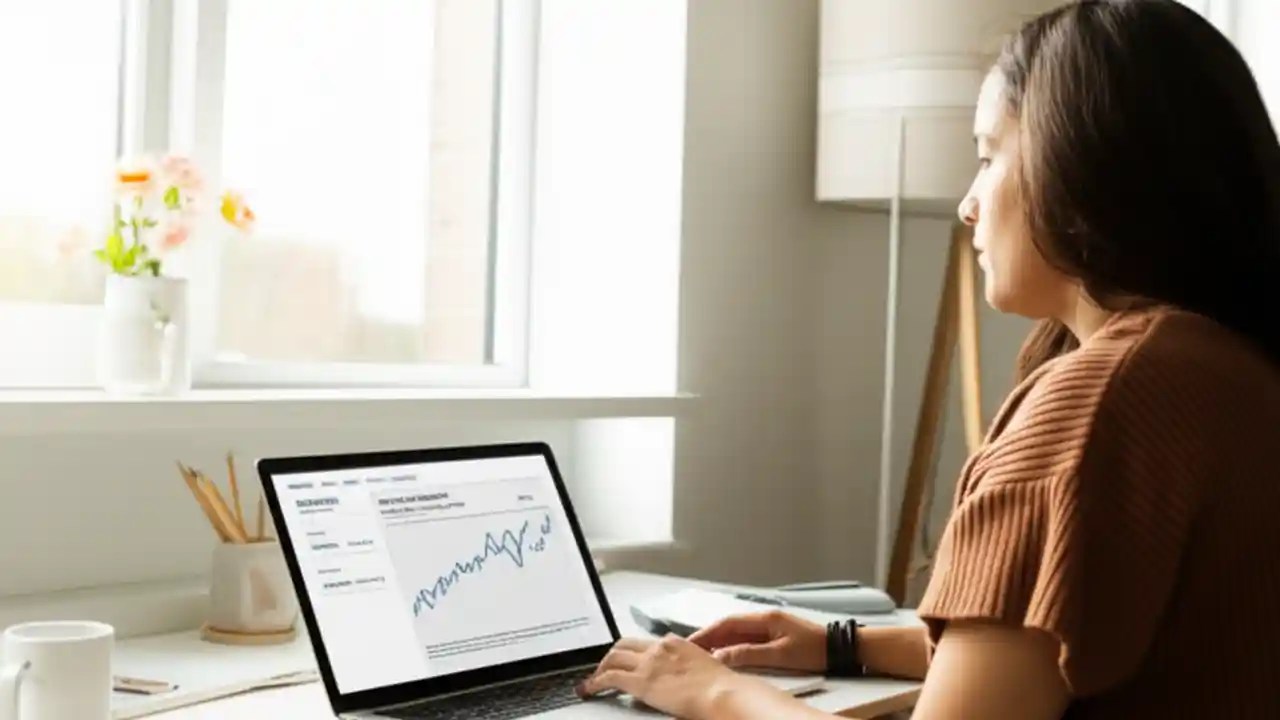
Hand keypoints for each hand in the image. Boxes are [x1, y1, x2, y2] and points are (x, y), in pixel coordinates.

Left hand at [577, 635, 757, 718]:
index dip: (634, 652)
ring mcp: (648, 662)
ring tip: (594, 678)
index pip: (647, 643)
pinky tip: (590, 689)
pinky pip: (610, 677)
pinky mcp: (640, 681)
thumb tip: (685, 679)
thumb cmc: (721, 687)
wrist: (720, 693)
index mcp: (676, 644)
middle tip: (606, 666)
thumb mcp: (705, 668)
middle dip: (613, 654)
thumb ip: (689, 668)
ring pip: (613, 657)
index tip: (631, 659)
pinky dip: (595, 682)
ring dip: (601, 667)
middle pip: (625, 644)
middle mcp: (659, 648)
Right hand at [687, 611, 826, 671]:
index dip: (707, 632)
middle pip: (730, 626)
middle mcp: (765, 618)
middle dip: (709, 637)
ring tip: (702, 654)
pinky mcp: (775, 635)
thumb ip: (749, 654)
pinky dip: (733, 645)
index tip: (691, 643)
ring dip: (720, 641)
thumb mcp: (780, 655)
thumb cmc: (814, 650)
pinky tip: (725, 655)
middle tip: (690, 649)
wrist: (841, 648)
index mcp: (765, 618)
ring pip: (737, 632)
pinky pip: (747, 639)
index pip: (728, 623)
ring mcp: (770, 626)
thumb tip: (722, 656)